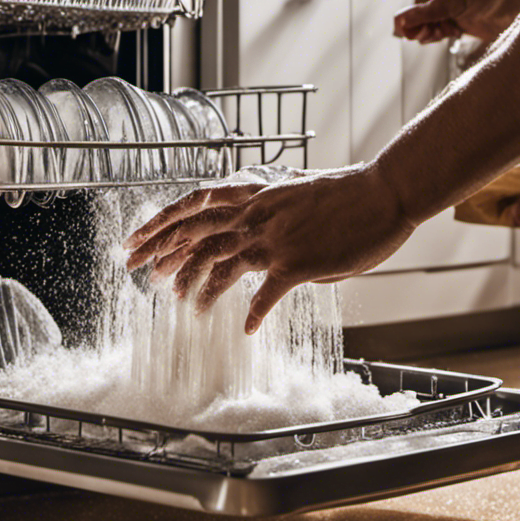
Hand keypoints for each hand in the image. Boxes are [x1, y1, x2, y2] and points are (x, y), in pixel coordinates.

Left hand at [123, 164, 414, 333]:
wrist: (383, 193)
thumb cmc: (346, 194)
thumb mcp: (298, 192)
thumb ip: (272, 211)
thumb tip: (261, 227)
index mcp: (254, 196)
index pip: (193, 206)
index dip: (160, 224)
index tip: (136, 240)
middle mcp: (256, 215)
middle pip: (194, 234)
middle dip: (160, 254)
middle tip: (136, 273)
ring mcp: (274, 240)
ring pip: (220, 266)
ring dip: (198, 289)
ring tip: (184, 307)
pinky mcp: (297, 264)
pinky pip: (265, 296)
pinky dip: (253, 314)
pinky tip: (246, 329)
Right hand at [394, 0, 519, 44]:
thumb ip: (427, 11)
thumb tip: (400, 20)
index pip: (412, 8)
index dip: (412, 22)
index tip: (418, 31)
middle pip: (417, 21)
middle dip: (423, 29)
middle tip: (437, 31)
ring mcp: (450, 11)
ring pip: (428, 29)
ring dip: (433, 34)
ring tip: (448, 32)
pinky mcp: (459, 24)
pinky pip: (440, 34)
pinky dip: (442, 37)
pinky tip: (454, 34)